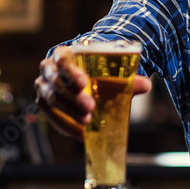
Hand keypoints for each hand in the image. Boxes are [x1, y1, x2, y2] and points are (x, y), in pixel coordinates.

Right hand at [34, 45, 152, 139]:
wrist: (84, 77)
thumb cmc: (95, 72)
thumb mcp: (109, 73)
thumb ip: (126, 80)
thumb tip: (146, 85)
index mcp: (63, 54)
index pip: (62, 60)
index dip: (71, 71)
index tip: (84, 83)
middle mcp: (48, 68)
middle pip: (55, 81)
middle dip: (72, 96)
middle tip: (91, 107)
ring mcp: (43, 85)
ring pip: (50, 98)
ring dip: (69, 111)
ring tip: (87, 120)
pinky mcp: (43, 102)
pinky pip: (50, 115)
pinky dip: (65, 125)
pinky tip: (81, 133)